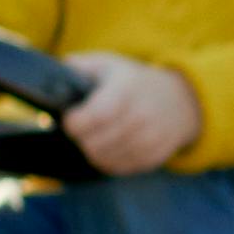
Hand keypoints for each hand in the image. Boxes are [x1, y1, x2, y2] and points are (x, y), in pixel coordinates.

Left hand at [60, 49, 204, 175]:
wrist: (180, 100)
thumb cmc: (132, 81)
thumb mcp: (108, 64)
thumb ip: (78, 67)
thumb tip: (53, 72)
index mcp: (127, 89)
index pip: (97, 115)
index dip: (75, 122)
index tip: (69, 119)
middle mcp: (142, 116)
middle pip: (95, 143)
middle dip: (79, 137)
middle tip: (79, 128)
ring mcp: (151, 139)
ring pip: (104, 159)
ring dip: (91, 150)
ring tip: (91, 136)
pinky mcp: (154, 157)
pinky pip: (118, 168)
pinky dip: (106, 160)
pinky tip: (106, 146)